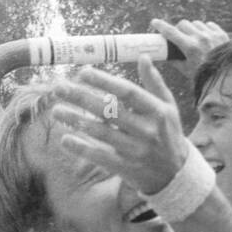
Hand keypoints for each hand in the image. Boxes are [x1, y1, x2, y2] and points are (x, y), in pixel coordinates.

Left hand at [51, 56, 194, 196]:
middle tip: (58, 88)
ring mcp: (135, 151)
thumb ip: (155, 83)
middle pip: (109, 110)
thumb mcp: (169, 108)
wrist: (176, 175)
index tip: (83, 72)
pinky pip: (100, 156)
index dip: (105, 82)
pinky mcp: (126, 168)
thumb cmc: (169, 134)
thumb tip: (143, 56)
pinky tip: (65, 139)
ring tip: (55, 111)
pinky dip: (81, 148)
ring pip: (101, 133)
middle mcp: (147, 130)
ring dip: (76, 120)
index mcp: (157, 111)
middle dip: (82, 97)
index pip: (128, 92)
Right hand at [151, 18, 228, 74]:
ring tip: (192, 37)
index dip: (161, 26)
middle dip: (178, 28)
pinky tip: (204, 37)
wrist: (226, 76)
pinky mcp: (221, 34)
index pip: (171, 32)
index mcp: (191, 48)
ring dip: (191, 28)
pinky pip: (208, 25)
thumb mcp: (187, 71)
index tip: (154, 22)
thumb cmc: (205, 76)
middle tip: (178, 36)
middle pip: (183, 24)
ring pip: (196, 23)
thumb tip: (163, 56)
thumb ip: (174, 61)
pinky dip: (204, 29)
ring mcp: (212, 35)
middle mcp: (201, 38)